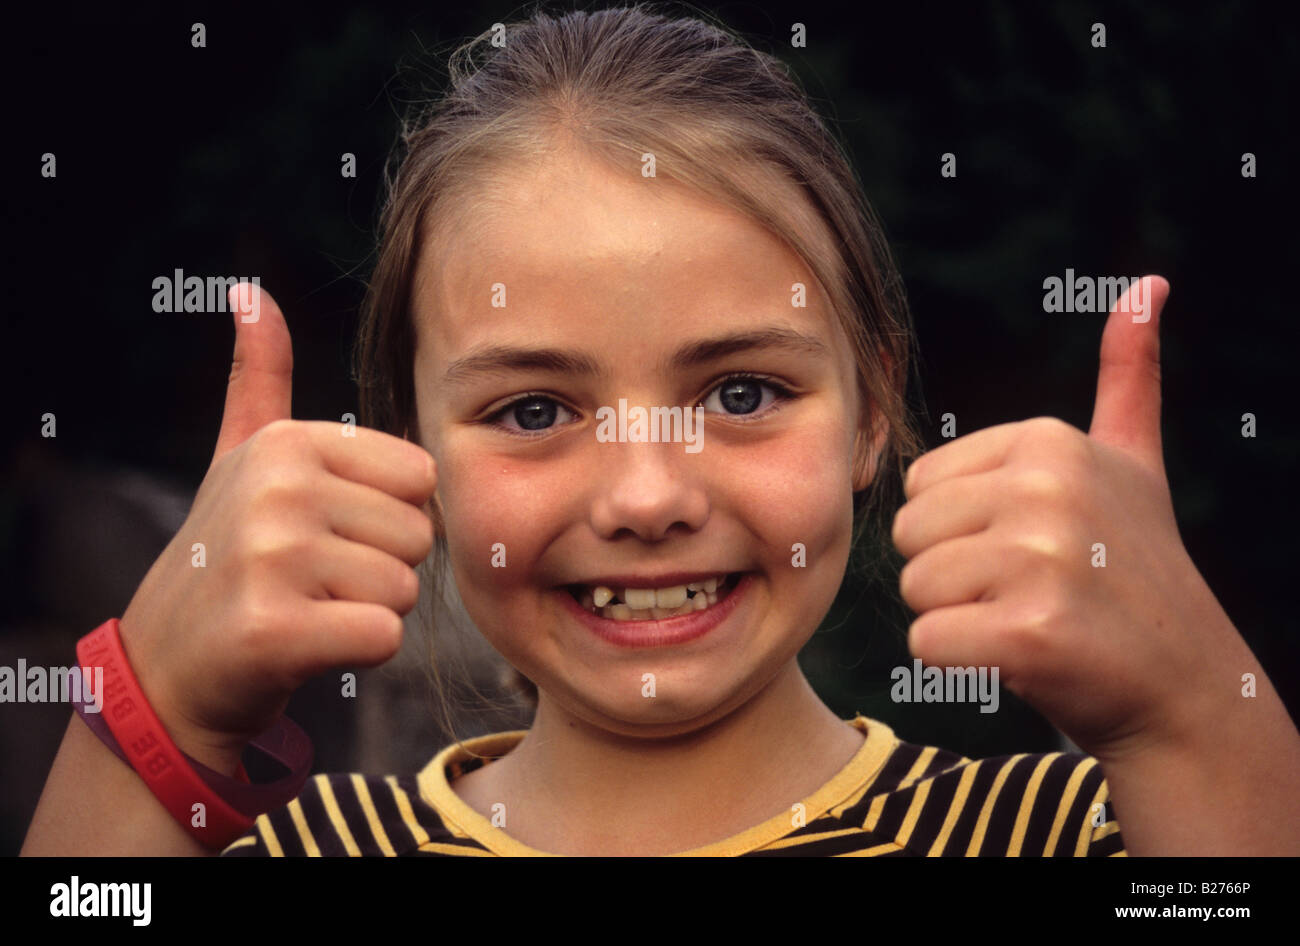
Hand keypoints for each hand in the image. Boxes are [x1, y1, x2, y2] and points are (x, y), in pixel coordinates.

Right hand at [118, 283, 436, 770]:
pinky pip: (382, 637)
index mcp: (287, 441)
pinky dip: (359, 653)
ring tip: (307, 609)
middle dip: (382, 569)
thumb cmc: (230, 556)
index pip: (421, 477)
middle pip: (419, 536)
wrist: (169, 666)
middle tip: (316, 580)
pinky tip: (308, 647)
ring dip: (367, 613)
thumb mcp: (240, 456)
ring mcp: (269, 557)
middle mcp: (276, 488)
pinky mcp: (271, 630)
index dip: (389, 516)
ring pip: (403, 590)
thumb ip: (259, 377)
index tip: (328, 532)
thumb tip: (252, 291)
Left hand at [890, 276, 1246, 759]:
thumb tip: (1149, 282)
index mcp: (1050, 441)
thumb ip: (1129, 376)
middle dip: (953, 574)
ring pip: (916, 589)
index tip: (1032, 545)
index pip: (921, 485)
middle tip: (1028, 589)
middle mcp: (1047, 488)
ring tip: (1029, 617)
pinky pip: (926, 643)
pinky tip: (1023, 658)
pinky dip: (962, 662)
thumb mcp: (1134, 462)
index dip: (961, 528)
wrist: (1184, 684)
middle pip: (911, 534)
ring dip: (959, 618)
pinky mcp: (1030, 632)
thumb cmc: (1135, 570)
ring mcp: (1042, 559)